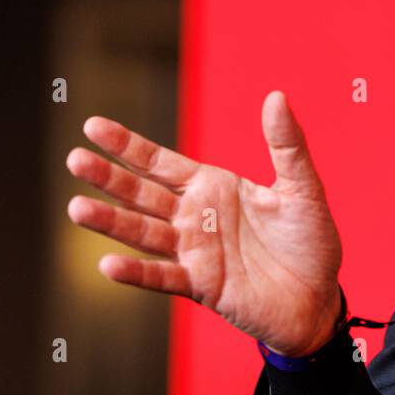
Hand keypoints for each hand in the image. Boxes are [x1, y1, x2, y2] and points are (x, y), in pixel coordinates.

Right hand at [65, 90, 343, 356]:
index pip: (160, 162)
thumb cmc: (310, 240)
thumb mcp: (302, 187)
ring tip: (76, 208)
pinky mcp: (201, 286)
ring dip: (111, 222)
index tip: (93, 126)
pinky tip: (108, 264)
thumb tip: (276, 96)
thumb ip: (287, 144)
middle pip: (142, 193)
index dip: (128, 145)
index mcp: (213, 187)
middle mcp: (195, 217)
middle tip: (74, 158)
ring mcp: (194, 252)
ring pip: (144, 233)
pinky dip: (137, 273)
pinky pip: (163, 278)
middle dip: (109, 177)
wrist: (319, 297)